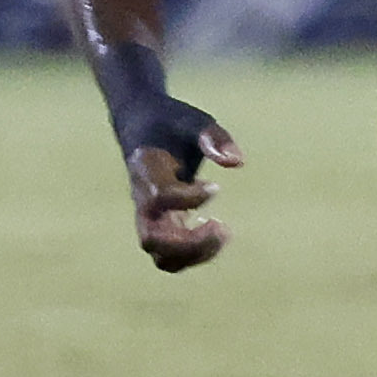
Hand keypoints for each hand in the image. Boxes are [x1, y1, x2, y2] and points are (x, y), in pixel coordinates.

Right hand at [115, 93, 243, 271]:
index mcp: (145, 168)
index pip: (160, 197)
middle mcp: (141, 198)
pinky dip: (194, 256)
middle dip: (189, 243)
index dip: (191, 198)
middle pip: (151, 239)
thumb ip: (214, 137)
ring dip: (193, 255)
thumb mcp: (194, 119)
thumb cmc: (170, 122)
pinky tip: (218, 234)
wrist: (141, 125)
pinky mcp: (159, 224)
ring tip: (224, 233)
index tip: (216, 187)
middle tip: (223, 226)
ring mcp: (147, 215)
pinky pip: (169, 257)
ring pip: (160, 256)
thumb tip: (236, 162)